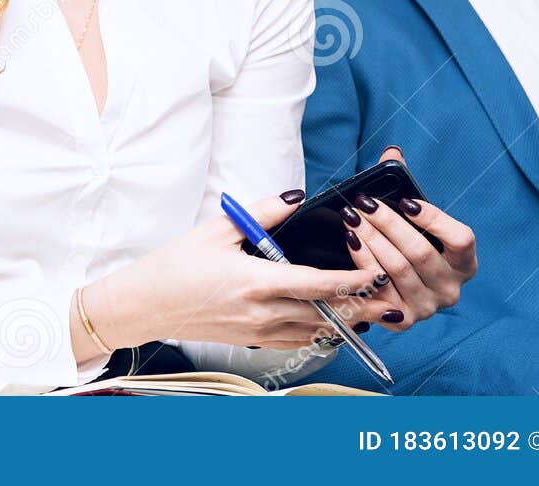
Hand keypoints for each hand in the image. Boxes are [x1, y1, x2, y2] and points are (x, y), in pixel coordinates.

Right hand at [78, 190, 395, 358]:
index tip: (377, 273)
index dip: (353, 281)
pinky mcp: (251, 340)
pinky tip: (331, 322)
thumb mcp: (217, 230)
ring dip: (346, 321)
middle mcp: (262, 312)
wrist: (146, 305)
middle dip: (363, 306)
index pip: (317, 284)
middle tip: (392, 297)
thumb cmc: (174, 267)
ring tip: (372, 310)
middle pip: (326, 313)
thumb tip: (294, 197)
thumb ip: (261, 213)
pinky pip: (297, 340)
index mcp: (255, 281)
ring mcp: (258, 331)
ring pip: (316, 330)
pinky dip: (319, 332)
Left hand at [341, 148, 477, 330]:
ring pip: (396, 269)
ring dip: (371, 240)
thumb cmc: (405, 245)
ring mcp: (428, 307)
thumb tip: (392, 152)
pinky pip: (378, 288)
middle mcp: (451, 289)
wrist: (390, 287)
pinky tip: (350, 242)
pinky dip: (362, 263)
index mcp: (464, 263)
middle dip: (388, 224)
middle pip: (420, 252)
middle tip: (363, 204)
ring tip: (351, 218)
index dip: (434, 219)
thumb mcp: (410, 220)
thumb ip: (404, 185)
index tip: (406, 200)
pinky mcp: (402, 320)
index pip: (461, 239)